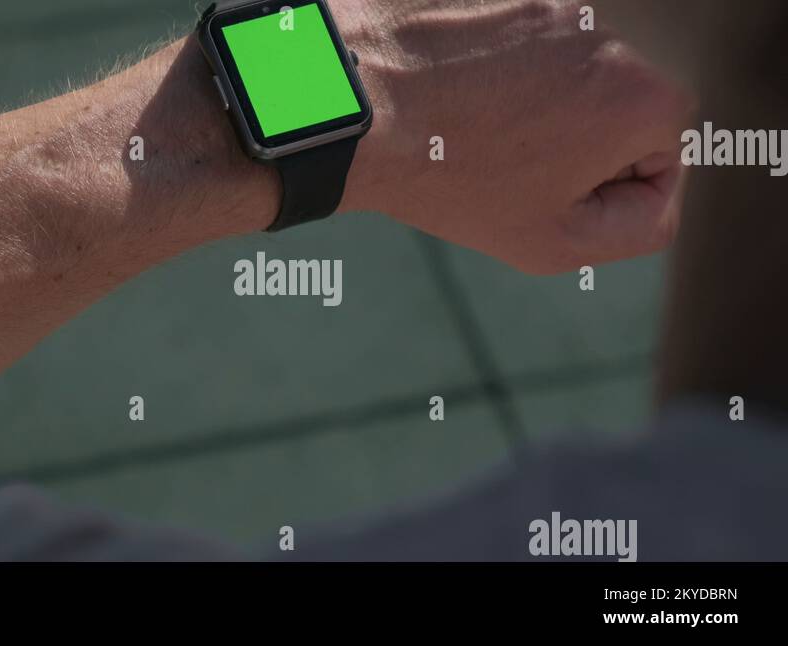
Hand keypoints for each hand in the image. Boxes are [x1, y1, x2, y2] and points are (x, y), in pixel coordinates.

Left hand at [335, 0, 693, 272]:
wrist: (360, 104)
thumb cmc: (453, 179)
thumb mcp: (553, 241)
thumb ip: (636, 227)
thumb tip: (653, 195)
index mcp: (642, 98)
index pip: (665, 162)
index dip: (605, 195)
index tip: (543, 194)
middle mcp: (610, 35)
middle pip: (617, 112)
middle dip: (575, 147)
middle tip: (504, 166)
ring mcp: (556, 4)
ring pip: (567, 79)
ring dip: (534, 109)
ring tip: (472, 129)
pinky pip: (522, 48)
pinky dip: (497, 75)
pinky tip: (455, 97)